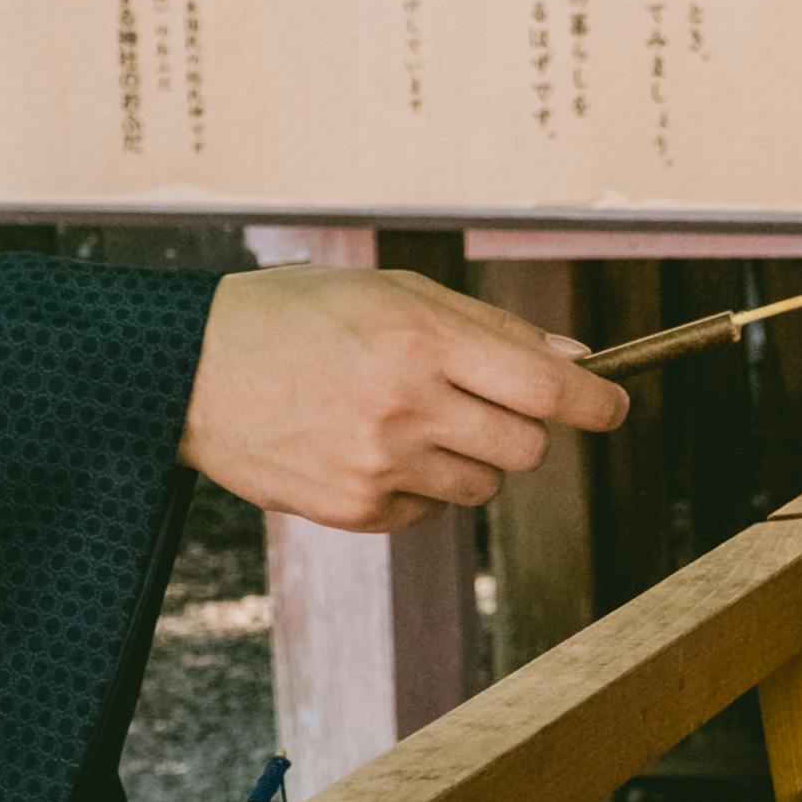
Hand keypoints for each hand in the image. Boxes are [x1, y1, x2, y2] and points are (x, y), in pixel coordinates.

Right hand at [183, 266, 626, 533]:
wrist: (188, 370)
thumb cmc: (296, 316)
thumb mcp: (392, 292)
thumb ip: (489, 328)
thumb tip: (577, 363)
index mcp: (421, 338)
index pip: (547, 389)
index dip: (596, 403)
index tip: (614, 406)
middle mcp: (406, 405)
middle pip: (527, 446)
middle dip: (523, 426)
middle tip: (481, 401)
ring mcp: (380, 465)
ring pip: (483, 482)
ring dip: (469, 455)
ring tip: (407, 417)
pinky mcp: (355, 508)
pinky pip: (430, 509)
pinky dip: (418, 484)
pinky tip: (368, 446)